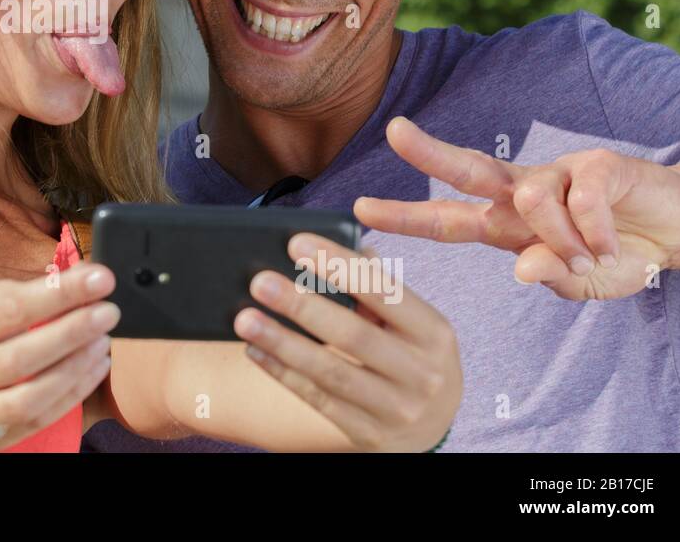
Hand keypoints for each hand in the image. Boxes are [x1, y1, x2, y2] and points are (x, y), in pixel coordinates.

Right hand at [0, 261, 117, 449]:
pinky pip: (38, 419)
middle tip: (108, 312)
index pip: (6, 312)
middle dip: (73, 332)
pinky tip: (93, 367)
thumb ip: (18, 293)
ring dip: (76, 366)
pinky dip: (73, 392)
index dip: (59, 295)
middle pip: (19, 358)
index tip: (99, 279)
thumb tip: (78, 278)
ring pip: (30, 397)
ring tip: (103, 340)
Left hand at [235, 233, 461, 451]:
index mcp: (434, 333)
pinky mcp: (370, 436)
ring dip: (282, 343)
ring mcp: (397, 409)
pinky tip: (256, 351)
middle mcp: (423, 374)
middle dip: (302, 306)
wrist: (434, 426)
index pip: (383, 291)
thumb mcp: (412, 323)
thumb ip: (379, 286)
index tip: (296, 244)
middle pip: (353, 335)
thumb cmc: (413, 355)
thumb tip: (337, 247)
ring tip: (245, 319)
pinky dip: (282, 373)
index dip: (339, 265)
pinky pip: (318, 400)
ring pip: (330, 373)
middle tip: (260, 282)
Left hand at [354, 117, 679, 299]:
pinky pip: (583, 198)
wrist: (677, 232)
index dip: (403, 215)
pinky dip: (597, 232)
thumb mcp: (581, 283)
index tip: (357, 209)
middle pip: (468, 166)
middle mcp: (524, 191)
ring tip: (590, 261)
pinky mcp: (599, 166)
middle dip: (427, 151)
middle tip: (394, 131)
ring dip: (561, 239)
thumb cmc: (617, 255)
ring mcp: (560, 173)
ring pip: (533, 198)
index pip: (446, 220)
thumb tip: (523, 270)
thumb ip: (552, 278)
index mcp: (507, 222)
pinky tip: (613, 246)